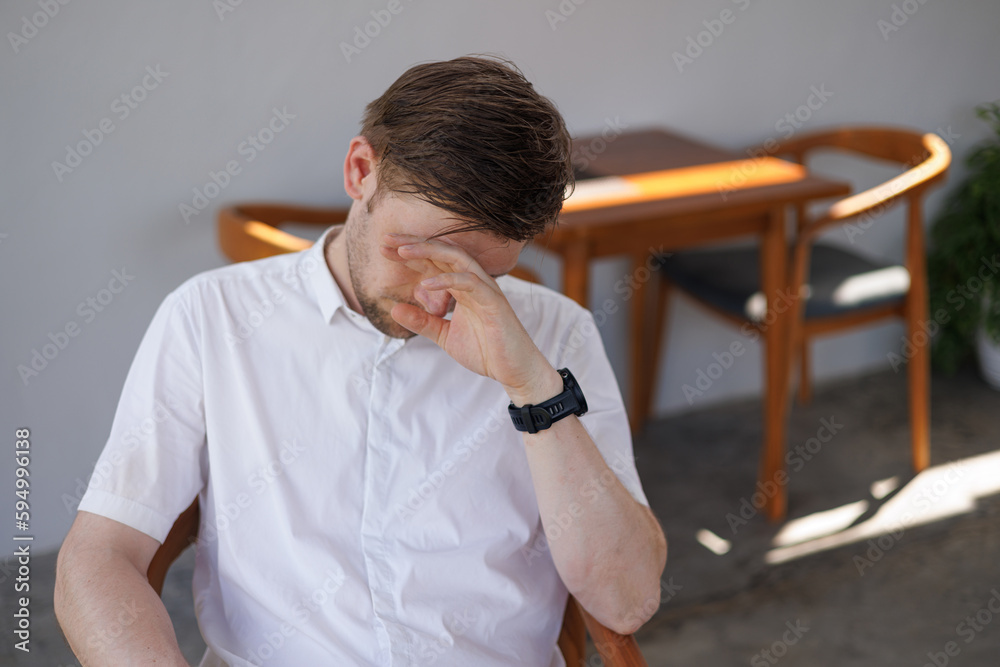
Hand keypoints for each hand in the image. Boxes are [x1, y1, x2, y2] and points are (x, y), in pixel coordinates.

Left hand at [380, 234, 561, 404]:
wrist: (514, 370)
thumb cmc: (486, 351)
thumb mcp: (445, 336)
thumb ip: (423, 322)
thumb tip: (394, 309)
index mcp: (462, 287)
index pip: (434, 262)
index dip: (410, 253)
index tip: (384, 249)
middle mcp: (473, 281)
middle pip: (442, 252)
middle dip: (415, 244)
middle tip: (387, 239)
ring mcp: (485, 289)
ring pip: (457, 258)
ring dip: (429, 252)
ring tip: (403, 251)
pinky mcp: (494, 301)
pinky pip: (470, 282)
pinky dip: (448, 280)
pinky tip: (426, 283)